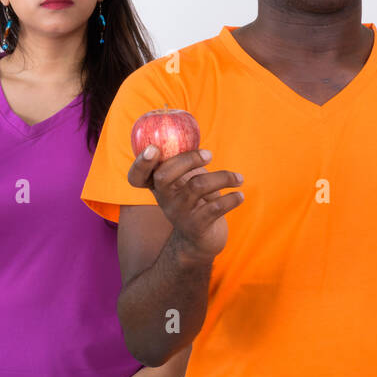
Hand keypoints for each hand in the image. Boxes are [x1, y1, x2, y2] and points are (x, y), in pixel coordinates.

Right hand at [127, 146, 243, 259]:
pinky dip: (231, 198)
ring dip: (223, 177)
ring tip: (239, 179)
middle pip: (165, 174)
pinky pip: (215, 207)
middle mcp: (164, 199)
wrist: (200, 241)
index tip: (153, 149)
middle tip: (209, 155)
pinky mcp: (197, 226)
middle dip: (188, 159)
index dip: (141, 163)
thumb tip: (195, 134)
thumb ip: (185, 163)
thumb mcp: (185, 182)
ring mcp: (179, 213)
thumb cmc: (196, 202)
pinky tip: (240, 195)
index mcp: (158, 187)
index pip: (136, 176)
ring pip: (197, 185)